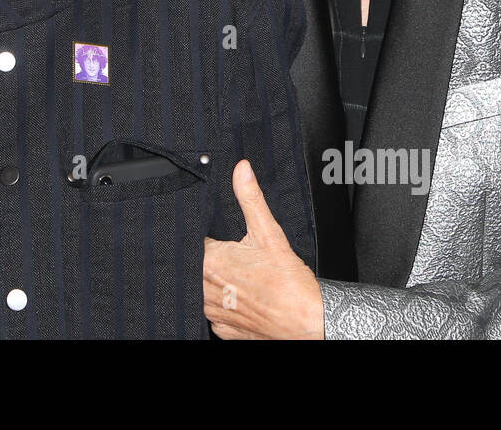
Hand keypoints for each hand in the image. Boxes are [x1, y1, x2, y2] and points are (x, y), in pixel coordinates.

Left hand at [203, 159, 324, 338]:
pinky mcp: (223, 330)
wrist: (307, 321)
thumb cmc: (288, 281)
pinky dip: (224, 305)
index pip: (194, 242)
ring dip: (215, 283)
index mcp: (210, 262)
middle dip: (211, 260)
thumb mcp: (269, 232)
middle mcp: (204, 290)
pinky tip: (241, 298)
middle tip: (235, 258)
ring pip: (202, 291)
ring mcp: (213, 312)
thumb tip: (241, 170)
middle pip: (196, 267)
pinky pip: (214, 313)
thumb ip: (250, 198)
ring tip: (239, 278)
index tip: (218, 237)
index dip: (207, 238)